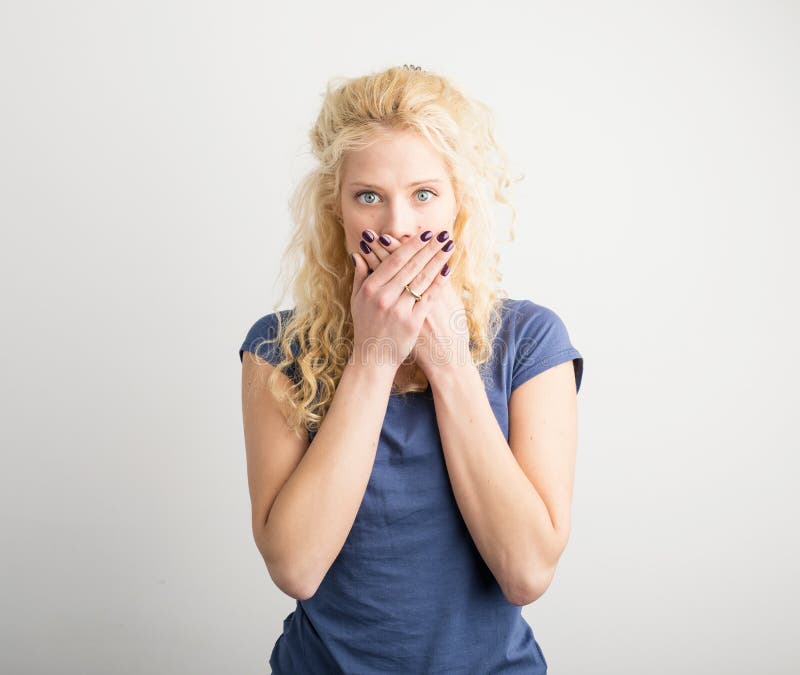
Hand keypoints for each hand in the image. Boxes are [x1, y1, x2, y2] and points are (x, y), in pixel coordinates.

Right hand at [354, 229, 466, 382]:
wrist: (374, 358)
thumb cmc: (365, 327)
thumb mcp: (356, 300)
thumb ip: (360, 276)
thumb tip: (358, 253)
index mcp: (371, 288)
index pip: (395, 260)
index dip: (411, 246)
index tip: (426, 234)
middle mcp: (384, 297)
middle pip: (411, 266)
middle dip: (429, 248)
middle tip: (443, 234)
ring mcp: (399, 309)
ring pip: (422, 279)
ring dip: (437, 260)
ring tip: (449, 247)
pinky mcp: (412, 322)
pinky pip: (429, 297)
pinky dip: (439, 282)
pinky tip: (448, 270)